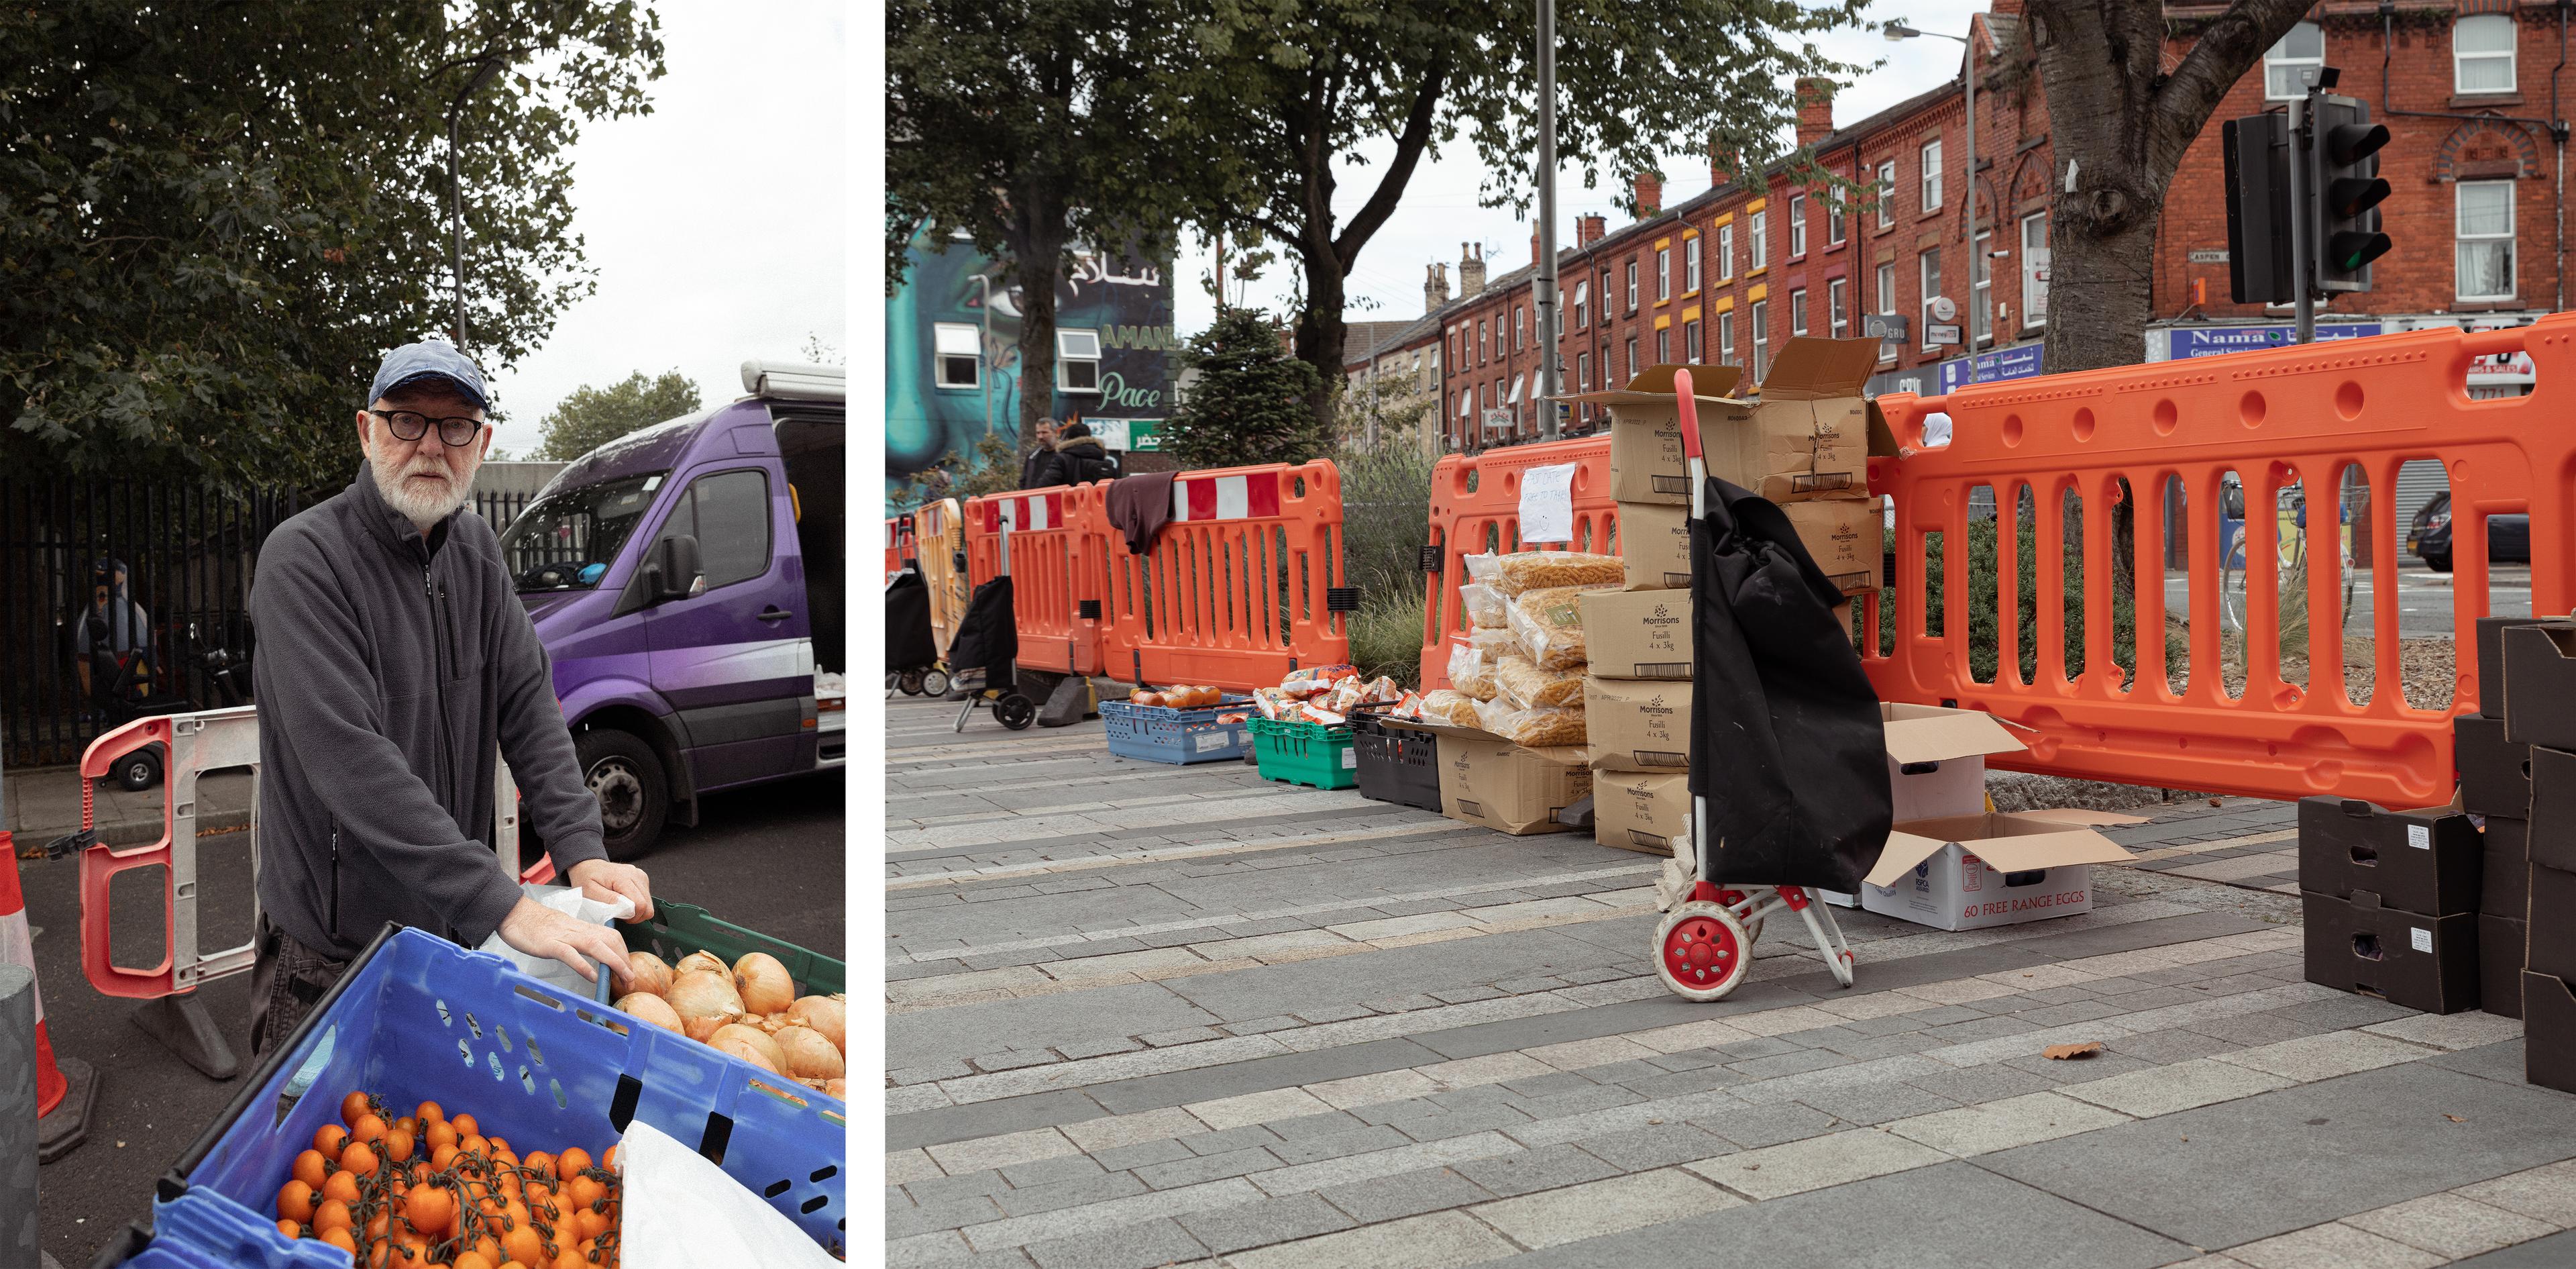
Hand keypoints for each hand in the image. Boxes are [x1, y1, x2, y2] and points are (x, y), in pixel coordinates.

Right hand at [497, 895, 632, 990]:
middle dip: (625, 961)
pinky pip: (569, 954)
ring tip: (623, 978)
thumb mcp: (565, 931)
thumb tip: (594, 953)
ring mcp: (564, 937)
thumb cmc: (538, 925)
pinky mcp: (550, 944)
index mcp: (582, 928)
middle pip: (611, 941)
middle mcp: (578, 931)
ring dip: (614, 962)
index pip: (612, 937)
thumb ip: (580, 941)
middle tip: (630, 981)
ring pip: (597, 946)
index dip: (624, 953)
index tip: (629, 970)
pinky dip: (583, 966)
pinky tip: (592, 977)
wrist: (515, 913)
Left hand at [567, 857, 654, 921]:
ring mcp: (640, 876)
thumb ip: (609, 900)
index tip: (620, 917)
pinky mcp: (642, 878)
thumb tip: (626, 908)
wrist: (588, 866)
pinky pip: (646, 898)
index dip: (632, 916)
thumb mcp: (590, 892)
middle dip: (635, 915)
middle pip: (648, 905)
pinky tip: (625, 900)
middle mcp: (636, 875)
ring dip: (636, 910)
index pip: (640, 903)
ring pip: (649, 903)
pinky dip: (637, 903)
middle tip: (620, 913)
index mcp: (623, 877)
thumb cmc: (587, 879)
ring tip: (621, 906)